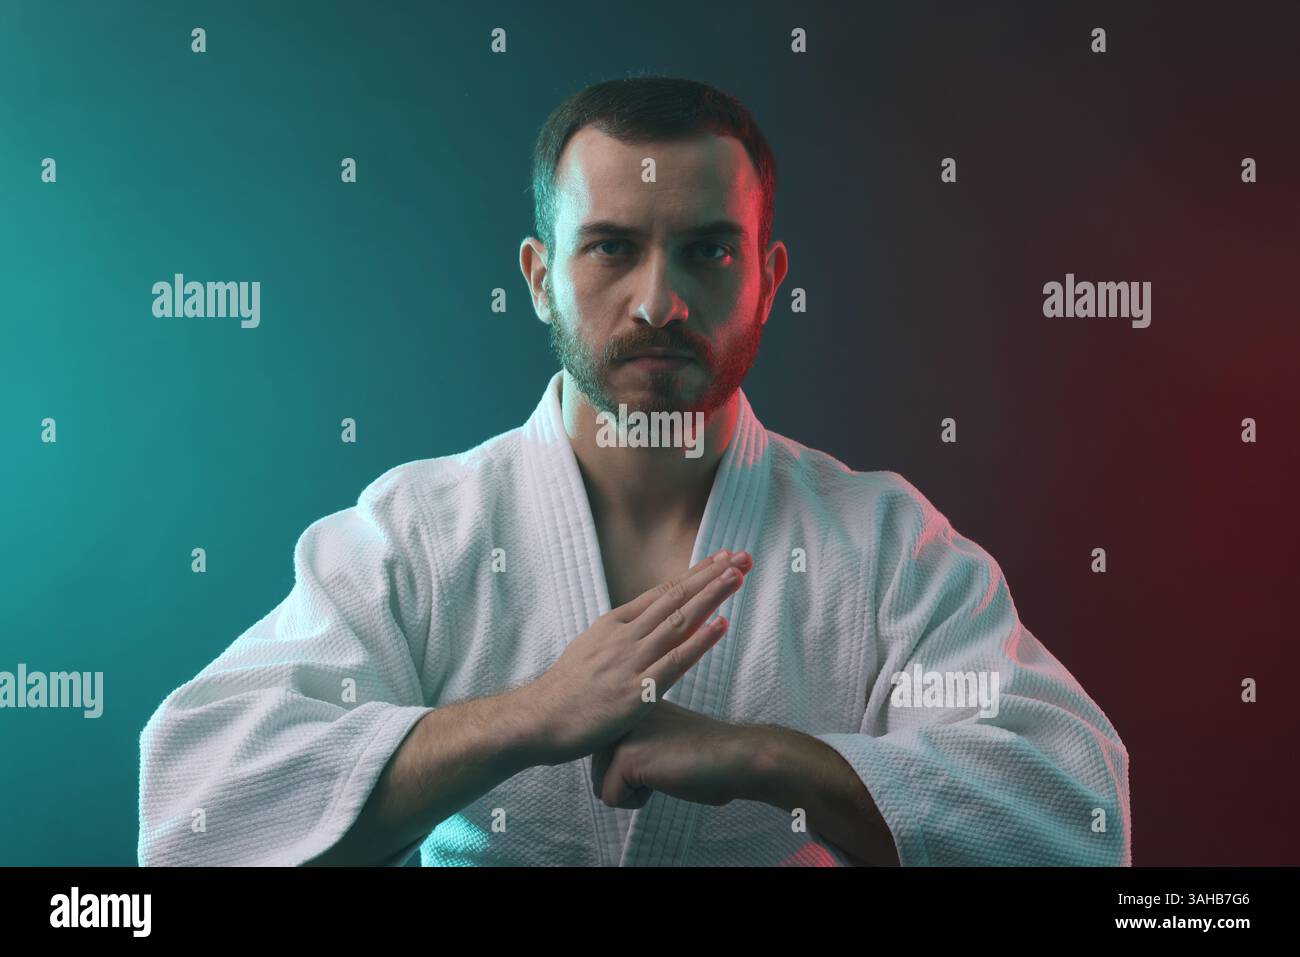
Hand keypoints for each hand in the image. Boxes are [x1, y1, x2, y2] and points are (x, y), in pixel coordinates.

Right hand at [521, 549, 750, 765]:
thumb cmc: (564, 691)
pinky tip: (721, 625)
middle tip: (740, 556)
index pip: (662, 592)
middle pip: (675, 598)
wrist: (537, 720)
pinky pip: (674, 663)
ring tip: (737, 577)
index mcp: (614, 624)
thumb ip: (619, 637)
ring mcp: (630, 662)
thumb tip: (642, 626)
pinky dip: (699, 642)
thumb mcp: (589, 649)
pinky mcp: (636, 692)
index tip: (721, 558)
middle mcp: (624, 636)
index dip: (694, 574)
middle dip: (710, 576)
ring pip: (678, 622)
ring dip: (711, 597)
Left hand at [591, 700, 760, 808]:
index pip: (603, 752)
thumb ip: (633, 739)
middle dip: (629, 781)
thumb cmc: (706, 756)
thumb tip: (606, 766)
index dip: (631, 768)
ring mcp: (621, 732)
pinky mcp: (625, 757)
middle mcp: (621, 713)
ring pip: (600, 785)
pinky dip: (638, 801)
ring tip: (666, 770)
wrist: (736, 757)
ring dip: (633, 791)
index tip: (661, 757)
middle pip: (597, 770)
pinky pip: (611, 798)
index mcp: (631, 704)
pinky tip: (665, 779)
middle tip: (667, 764)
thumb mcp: (659, 737)